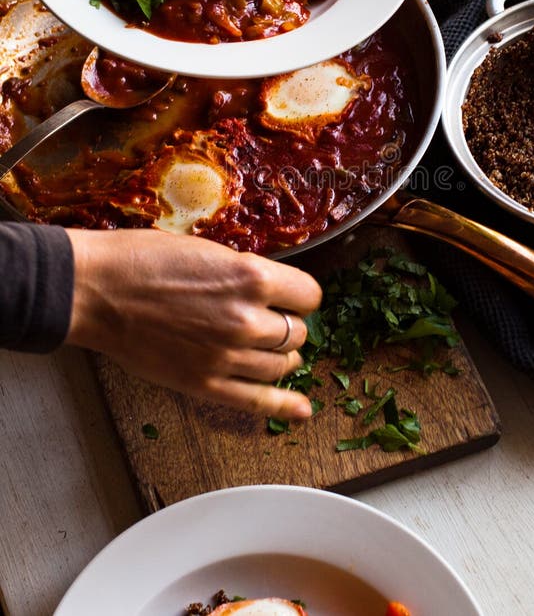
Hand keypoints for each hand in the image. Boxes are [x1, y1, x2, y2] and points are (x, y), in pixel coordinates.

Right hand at [65, 228, 321, 419]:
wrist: (97, 289)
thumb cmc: (145, 259)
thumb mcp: (210, 250)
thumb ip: (246, 274)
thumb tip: (272, 291)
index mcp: (251, 277)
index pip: (309, 296)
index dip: (301, 296)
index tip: (292, 297)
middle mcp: (247, 320)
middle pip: (297, 333)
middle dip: (289, 325)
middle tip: (273, 321)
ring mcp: (227, 357)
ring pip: (282, 366)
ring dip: (280, 357)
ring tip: (269, 350)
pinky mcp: (204, 385)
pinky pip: (258, 400)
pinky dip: (284, 405)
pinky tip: (301, 409)